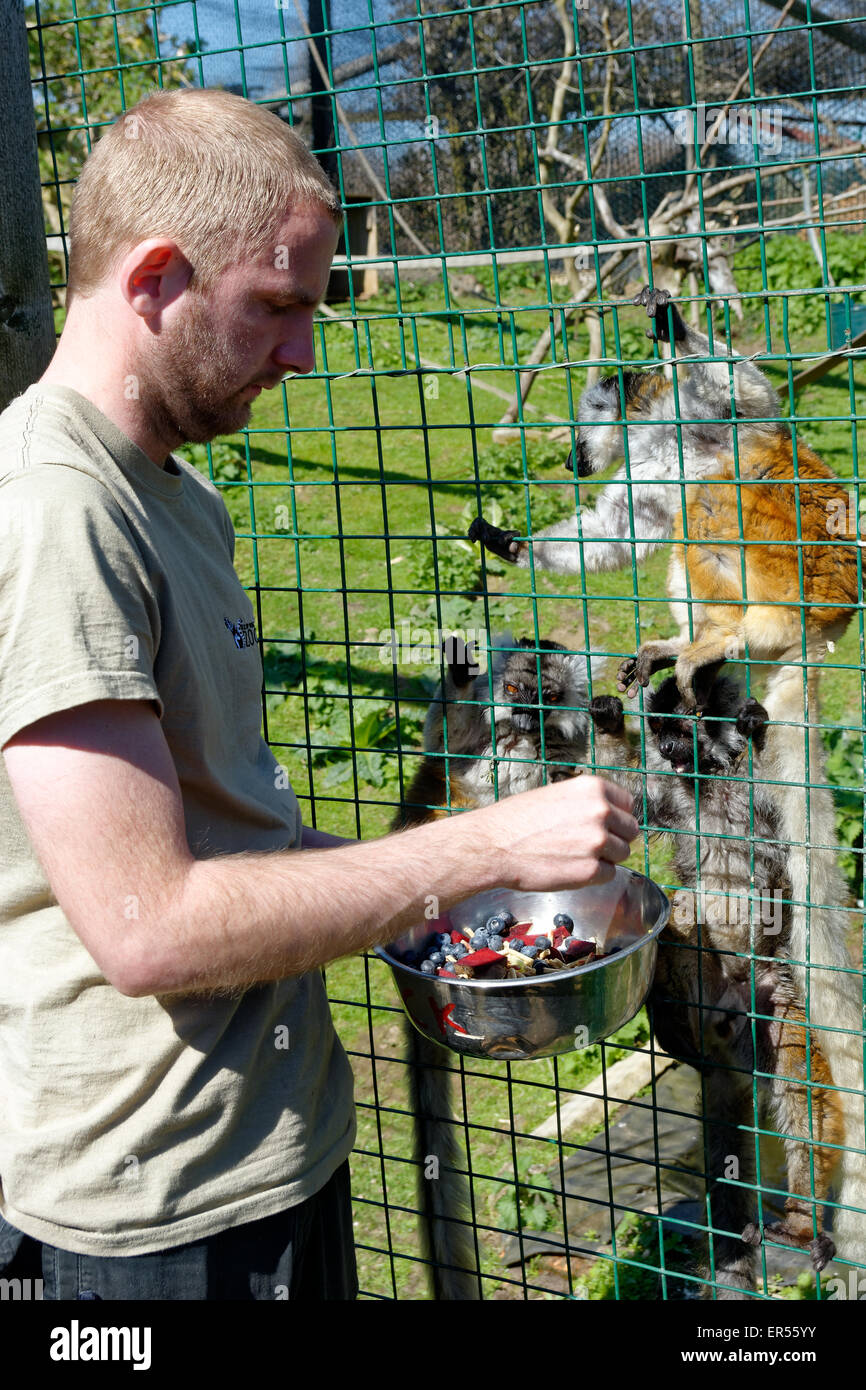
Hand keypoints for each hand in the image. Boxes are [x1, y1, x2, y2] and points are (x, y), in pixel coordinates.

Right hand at [477, 775, 638, 891]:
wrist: (493, 845)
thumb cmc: (517, 820)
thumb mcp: (556, 794)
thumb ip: (587, 803)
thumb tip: (610, 816)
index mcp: (593, 788)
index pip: (628, 804)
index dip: (617, 817)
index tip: (606, 825)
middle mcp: (601, 811)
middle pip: (630, 830)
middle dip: (614, 838)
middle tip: (588, 844)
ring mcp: (598, 842)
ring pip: (622, 854)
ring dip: (605, 858)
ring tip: (574, 856)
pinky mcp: (591, 870)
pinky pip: (609, 874)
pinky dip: (594, 875)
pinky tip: (570, 868)